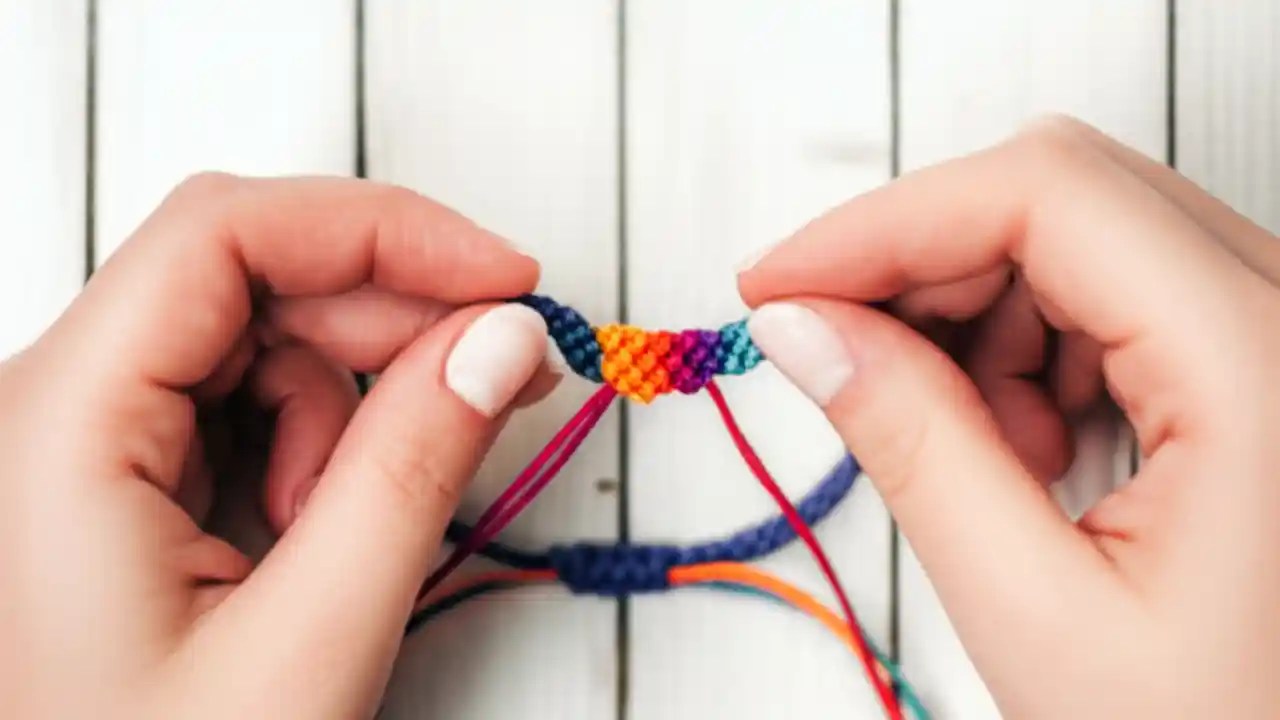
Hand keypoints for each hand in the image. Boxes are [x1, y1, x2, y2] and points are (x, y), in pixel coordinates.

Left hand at [0, 174, 554, 718]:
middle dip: (388, 316)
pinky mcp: (122, 475)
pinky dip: (316, 440)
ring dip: (347, 402)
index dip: (382, 230)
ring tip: (355, 526)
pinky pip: (244, 401)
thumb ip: (412, 472)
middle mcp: (51, 409)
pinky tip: (320, 524)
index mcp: (59, 427)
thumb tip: (497, 340)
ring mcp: (83, 440)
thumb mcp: (307, 644)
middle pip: (248, 275)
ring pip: (254, 339)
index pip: (226, 235)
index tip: (503, 277)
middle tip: (501, 369)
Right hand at [739, 116, 1279, 717]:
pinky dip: (1032, 348)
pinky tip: (1021, 443)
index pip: (1045, 196)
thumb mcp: (1038, 611)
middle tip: (833, 348)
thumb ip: (911, 445)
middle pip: (1062, 197)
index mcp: (1265, 371)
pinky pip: (1118, 293)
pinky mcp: (1260, 365)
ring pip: (1084, 236)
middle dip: (921, 268)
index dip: (884, 224)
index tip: (783, 282)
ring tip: (965, 444)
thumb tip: (807, 330)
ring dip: (979, 319)